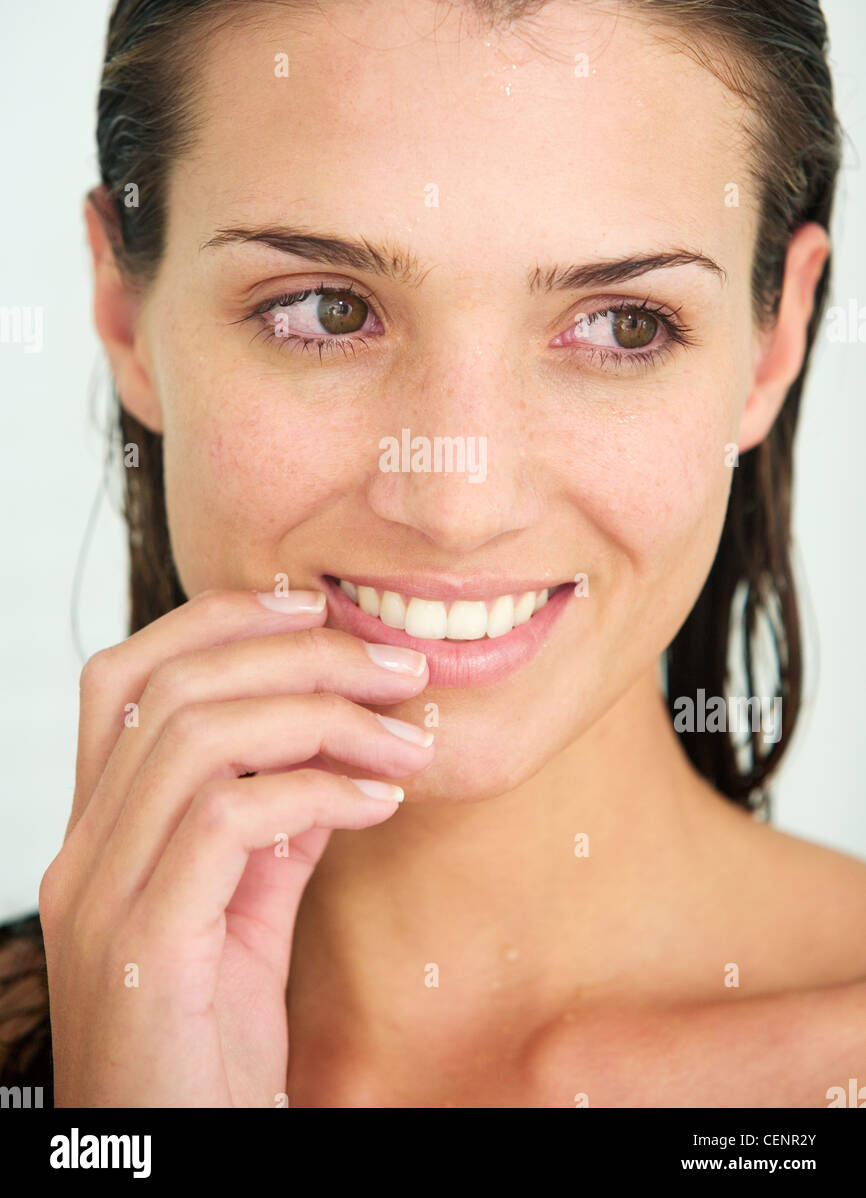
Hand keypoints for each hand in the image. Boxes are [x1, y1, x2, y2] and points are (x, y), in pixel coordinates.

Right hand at [38, 587, 431, 1105]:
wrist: (176, 1167)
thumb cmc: (206, 1052)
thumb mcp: (242, 916)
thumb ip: (270, 828)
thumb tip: (327, 743)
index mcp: (97, 834)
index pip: (125, 677)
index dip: (218, 620)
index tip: (316, 611)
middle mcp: (82, 853)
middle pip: (169, 686)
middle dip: (295, 653)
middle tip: (396, 666)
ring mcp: (101, 899)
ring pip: (198, 736)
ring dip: (323, 714)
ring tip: (407, 733)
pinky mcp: (144, 949)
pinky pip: (228, 820)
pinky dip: (318, 790)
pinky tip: (383, 800)